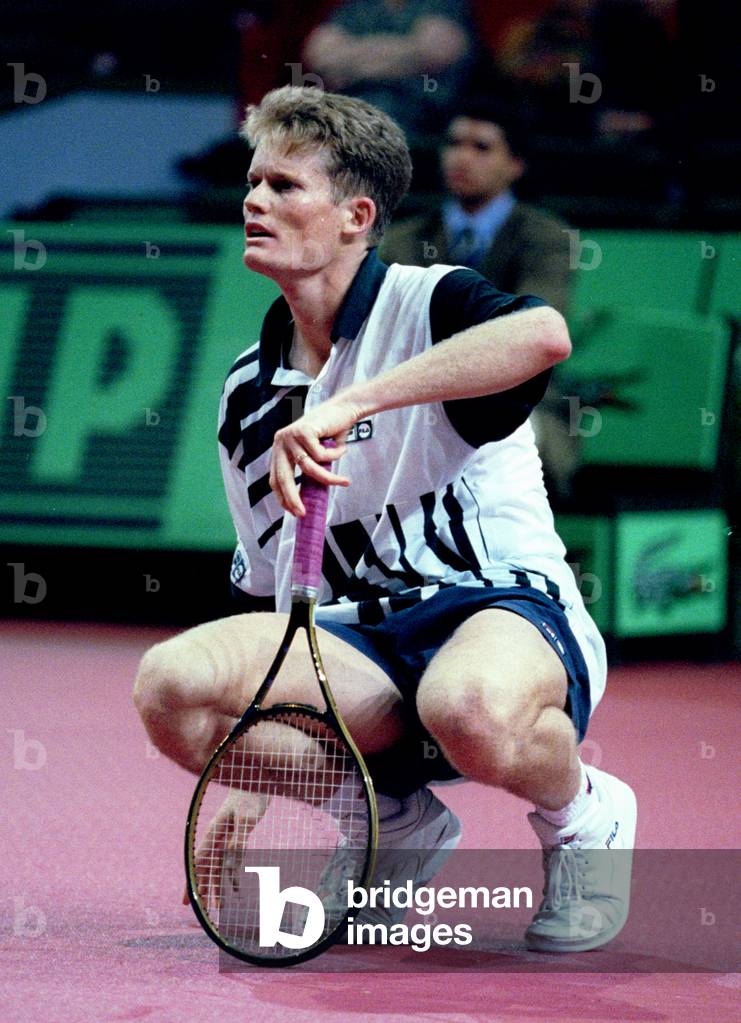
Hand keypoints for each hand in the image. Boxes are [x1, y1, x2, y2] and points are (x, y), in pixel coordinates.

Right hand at [183, 790, 267, 908]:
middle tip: (205, 909)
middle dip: (205, 889)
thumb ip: (240, 837)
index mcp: (214, 832)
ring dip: (220, 886)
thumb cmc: (251, 797)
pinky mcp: (237, 838)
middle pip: (208, 868)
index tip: (187, 900)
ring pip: (220, 867)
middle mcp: (217, 838)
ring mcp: (227, 839)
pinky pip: (233, 862)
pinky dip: (233, 876)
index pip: (199, 862)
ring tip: (220, 906)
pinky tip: (237, 890)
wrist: (257, 782)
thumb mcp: (247, 817)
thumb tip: (232, 858)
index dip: (191, 881)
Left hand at [269, 396, 362, 515]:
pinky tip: (340, 448)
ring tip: (344, 481)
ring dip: (328, 478)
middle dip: (293, 498)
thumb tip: (304, 500)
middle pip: (284, 477)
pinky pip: (321, 455)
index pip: (275, 479)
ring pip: (308, 467)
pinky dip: (335, 455)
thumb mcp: (313, 455)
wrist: (342, 410)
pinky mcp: (304, 431)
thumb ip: (305, 470)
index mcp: (279, 449)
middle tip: (303, 512)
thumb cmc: (329, 435)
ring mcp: (291, 436)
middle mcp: (281, 442)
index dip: (283, 497)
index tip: (294, 511)